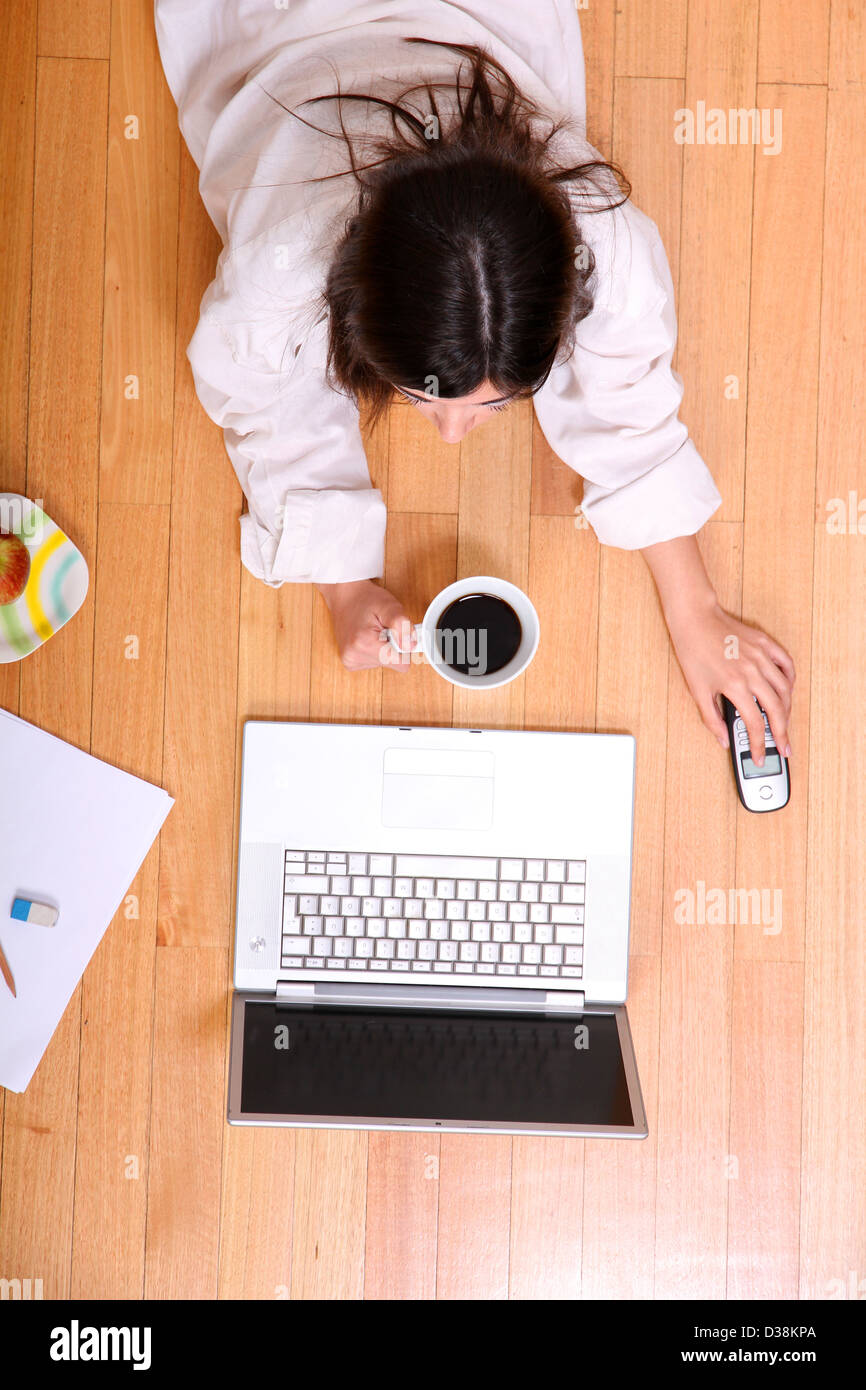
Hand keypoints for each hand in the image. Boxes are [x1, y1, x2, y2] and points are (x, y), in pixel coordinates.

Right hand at [316, 578, 417, 671]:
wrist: (345, 597)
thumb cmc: (367, 600)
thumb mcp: (390, 606)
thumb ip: (402, 625)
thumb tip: (411, 646)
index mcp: (365, 644)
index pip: (401, 664)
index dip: (404, 647)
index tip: (397, 633)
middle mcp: (354, 656)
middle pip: (392, 664)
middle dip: (392, 646)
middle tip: (383, 629)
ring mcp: (350, 661)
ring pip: (383, 664)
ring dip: (383, 648)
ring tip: (373, 631)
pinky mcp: (350, 662)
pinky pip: (374, 663)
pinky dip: (374, 651)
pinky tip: (367, 637)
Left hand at [666, 598, 794, 764]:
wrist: (695, 619)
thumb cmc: (693, 652)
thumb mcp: (697, 691)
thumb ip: (712, 719)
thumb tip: (723, 739)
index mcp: (735, 686)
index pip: (753, 724)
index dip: (758, 745)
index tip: (759, 756)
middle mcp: (752, 672)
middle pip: (776, 710)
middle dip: (781, 733)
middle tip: (784, 747)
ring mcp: (761, 656)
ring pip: (785, 690)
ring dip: (787, 710)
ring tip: (784, 723)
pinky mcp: (765, 644)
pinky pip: (786, 664)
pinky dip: (790, 680)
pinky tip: (787, 691)